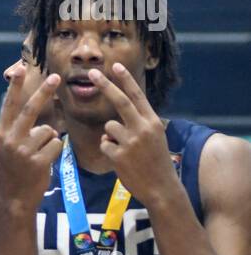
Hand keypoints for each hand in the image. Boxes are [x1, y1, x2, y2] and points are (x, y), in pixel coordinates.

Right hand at [0, 71, 62, 211]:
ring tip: (39, 155)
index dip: (15, 86)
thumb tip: (43, 118)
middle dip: (44, 91)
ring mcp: (25, 151)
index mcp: (2, 133)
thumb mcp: (7, 147)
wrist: (14, 198)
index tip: (20, 68)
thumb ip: (19, 131)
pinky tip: (45, 162)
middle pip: (31, 109)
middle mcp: (11, 139)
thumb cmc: (14, 170)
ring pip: (49, 131)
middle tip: (57, 77)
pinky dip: (55, 151)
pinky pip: (57, 144)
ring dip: (49, 140)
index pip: (10, 105)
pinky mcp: (39, 161)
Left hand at [91, 63, 177, 208]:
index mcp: (153, 122)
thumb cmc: (157, 161)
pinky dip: (109, 150)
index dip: (126, 80)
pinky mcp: (119, 155)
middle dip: (105, 85)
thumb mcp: (156, 137)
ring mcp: (131, 142)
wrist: (163, 190)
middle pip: (120, 101)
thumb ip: (141, 121)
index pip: (137, 96)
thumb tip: (121, 106)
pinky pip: (104, 144)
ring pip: (108, 127)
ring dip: (111, 136)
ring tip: (125, 150)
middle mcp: (143, 129)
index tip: (115, 65)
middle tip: (92, 73)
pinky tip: (121, 161)